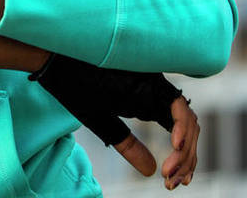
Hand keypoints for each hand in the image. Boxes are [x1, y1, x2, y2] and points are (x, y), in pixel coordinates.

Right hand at [29, 52, 198, 188]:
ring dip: (186, 150)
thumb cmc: (76, 89)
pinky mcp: (152, 79)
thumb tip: (151, 171)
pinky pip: (178, 106)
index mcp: (148, 100)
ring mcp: (156, 83)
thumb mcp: (105, 124)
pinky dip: (181, 128)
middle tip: (175, 182)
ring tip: (171, 172)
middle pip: (189, 128)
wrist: (57, 64)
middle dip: (187, 159)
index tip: (178, 180)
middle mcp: (156, 91)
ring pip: (188, 120)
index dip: (186, 157)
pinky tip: (175, 147)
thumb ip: (129, 146)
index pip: (180, 129)